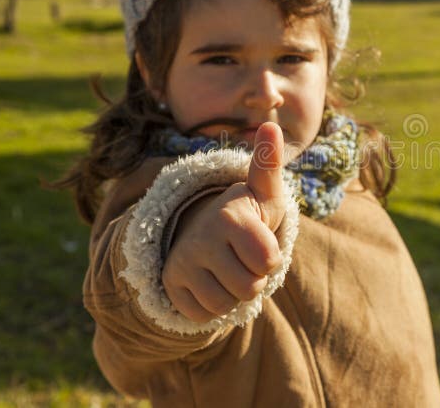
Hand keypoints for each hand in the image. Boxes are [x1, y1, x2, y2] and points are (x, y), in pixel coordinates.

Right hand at [162, 122, 286, 322]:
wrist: (204, 230)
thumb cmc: (245, 213)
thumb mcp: (262, 192)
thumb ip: (268, 162)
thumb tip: (270, 124)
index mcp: (229, 216)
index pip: (268, 262)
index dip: (270, 257)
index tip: (259, 239)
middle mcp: (200, 238)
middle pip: (248, 288)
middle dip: (253, 277)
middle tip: (242, 255)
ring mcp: (181, 263)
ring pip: (225, 304)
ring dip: (233, 292)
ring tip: (226, 267)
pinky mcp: (170, 286)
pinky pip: (203, 315)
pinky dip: (211, 304)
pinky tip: (209, 280)